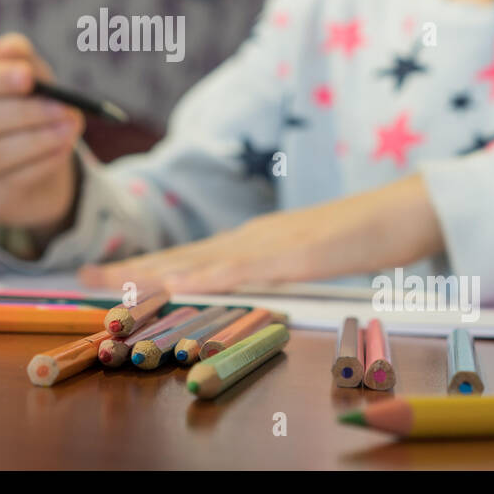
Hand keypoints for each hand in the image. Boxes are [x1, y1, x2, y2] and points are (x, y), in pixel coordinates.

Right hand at [0, 33, 83, 232]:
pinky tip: (61, 152)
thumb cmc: (32, 115)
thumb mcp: (34, 84)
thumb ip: (22, 60)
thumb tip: (8, 47)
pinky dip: (40, 166)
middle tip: (64, 109)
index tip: (29, 78)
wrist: (41, 168)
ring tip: (70, 130)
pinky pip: (8, 183)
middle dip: (26, 113)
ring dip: (38, 141)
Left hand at [77, 173, 443, 292]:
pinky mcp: (303, 254)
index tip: (102, 278)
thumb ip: (272, 270)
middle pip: (183, 257)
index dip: (143, 269)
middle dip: (132, 270)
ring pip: (206, 262)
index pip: (187, 259)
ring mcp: (276, 243)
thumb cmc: (363, 235)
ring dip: (159, 275)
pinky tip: (189, 283)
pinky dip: (218, 276)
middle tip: (82, 280)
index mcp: (252, 241)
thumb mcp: (307, 259)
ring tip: (117, 285)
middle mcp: (253, 238)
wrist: (411, 207)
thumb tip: (237, 286)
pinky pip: (254, 268)